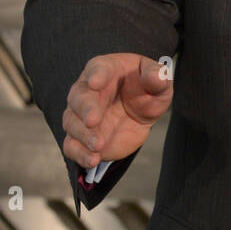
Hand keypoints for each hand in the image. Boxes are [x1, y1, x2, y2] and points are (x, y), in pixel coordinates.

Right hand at [62, 53, 173, 168]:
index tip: (96, 82)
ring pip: (72, 123)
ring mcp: (80, 115)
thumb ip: (157, 78)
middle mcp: (86, 91)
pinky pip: (72, 146)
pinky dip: (79, 154)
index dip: (97, 75)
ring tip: (98, 145)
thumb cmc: (145, 91)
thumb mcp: (158, 83)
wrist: (138, 113)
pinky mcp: (81, 137)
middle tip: (93, 121)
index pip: (98, 69)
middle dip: (85, 109)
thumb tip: (157, 76)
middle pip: (79, 98)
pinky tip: (92, 160)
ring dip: (83, 135)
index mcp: (105, 70)